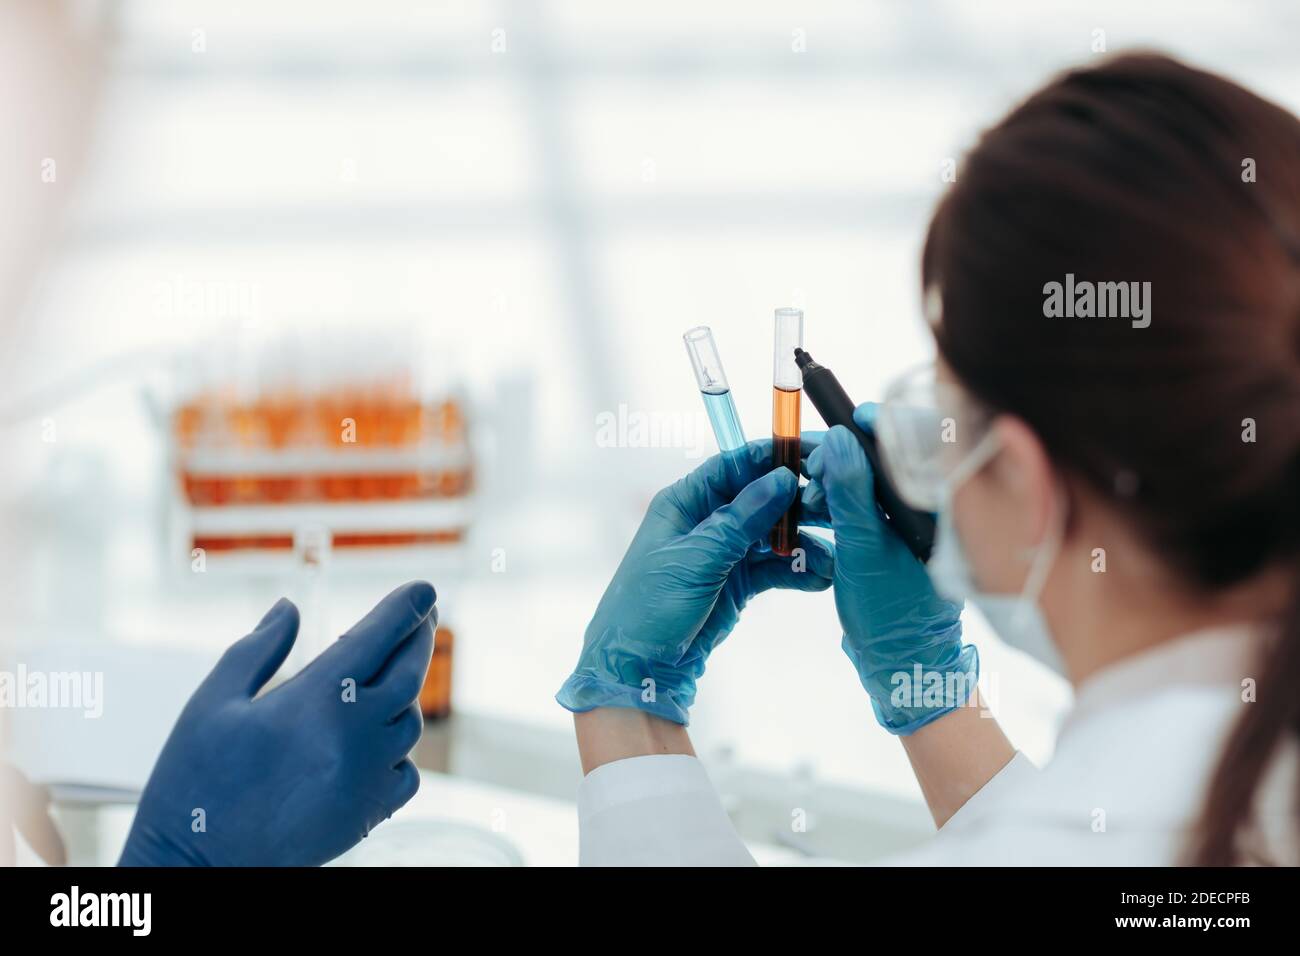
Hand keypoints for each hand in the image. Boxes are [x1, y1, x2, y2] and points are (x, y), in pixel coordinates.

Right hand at [119, 581, 435, 865]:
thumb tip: (289, 607)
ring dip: (404, 693)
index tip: (423, 588)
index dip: (405, 607)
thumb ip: (257, 649)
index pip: (378, 637)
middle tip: (422, 617)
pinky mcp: (369, 814)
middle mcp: (356, 736)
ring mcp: (368, 778)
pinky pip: (406, 772)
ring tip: (391, 674)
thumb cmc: (195, 782)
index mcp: (317, 700)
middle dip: (417, 638)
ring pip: (410, 722)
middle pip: (409, 674)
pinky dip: (400, 749)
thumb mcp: (213, 703)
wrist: (197, 869)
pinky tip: (377, 739)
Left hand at [557, 440, 833, 724]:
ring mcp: (724, 552)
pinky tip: (822, 577)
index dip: (770, 457)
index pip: (733, 466)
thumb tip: (780, 479)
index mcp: (684, 503)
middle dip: (796, 502)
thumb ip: (740, 520)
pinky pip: (775, 567)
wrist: (641, 667)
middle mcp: (706, 521)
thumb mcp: (696, 559)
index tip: (810, 454)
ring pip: (773, 534)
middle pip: (760, 498)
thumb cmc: (649, 606)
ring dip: (802, 542)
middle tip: (832, 507)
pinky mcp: (739, 582)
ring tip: (832, 555)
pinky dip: (797, 570)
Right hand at [804, 408, 976, 734]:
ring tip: (805, 497)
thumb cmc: (891, 615)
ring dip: (836, 484)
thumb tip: (839, 439)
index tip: (842, 422)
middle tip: (808, 465)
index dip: (878, 425)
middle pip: (888, 462)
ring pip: (873, 486)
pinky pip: (869, 510)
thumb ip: (852, 492)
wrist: (902, 668)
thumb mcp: (863, 549)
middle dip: (844, 458)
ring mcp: (914, 529)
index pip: (916, 444)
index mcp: (936, 508)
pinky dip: (841, 507)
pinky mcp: (899, 544)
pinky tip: (814, 512)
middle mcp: (931, 513)